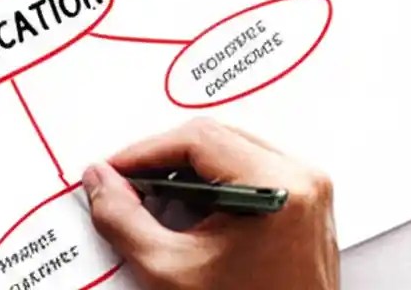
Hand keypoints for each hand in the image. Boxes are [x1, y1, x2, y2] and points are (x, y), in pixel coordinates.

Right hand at [83, 119, 338, 289]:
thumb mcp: (171, 271)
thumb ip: (125, 219)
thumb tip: (101, 181)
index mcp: (277, 188)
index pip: (198, 139)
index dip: (145, 151)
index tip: (113, 171)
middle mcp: (302, 181)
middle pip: (216, 139)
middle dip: (164, 160)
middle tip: (127, 186)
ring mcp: (310, 192)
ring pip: (232, 152)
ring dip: (188, 171)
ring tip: (156, 203)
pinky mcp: (305, 206)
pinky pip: (251, 173)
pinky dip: (214, 184)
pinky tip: (190, 212)